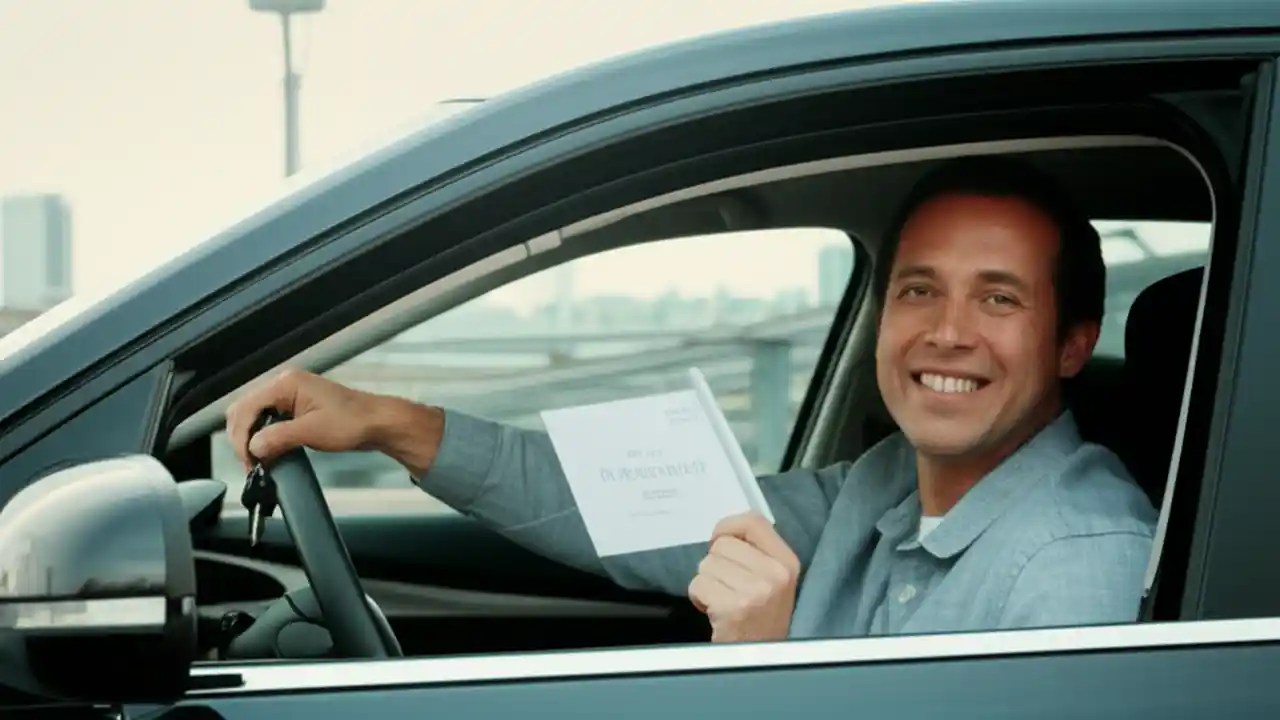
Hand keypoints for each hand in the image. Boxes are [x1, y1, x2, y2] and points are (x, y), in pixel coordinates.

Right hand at [224, 368, 442, 475]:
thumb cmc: (351, 423)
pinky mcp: (296, 407)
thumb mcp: (313, 431)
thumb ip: (279, 437)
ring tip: (257, 462)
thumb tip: (253, 447)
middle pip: (245, 409)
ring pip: (255, 415)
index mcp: (285, 383)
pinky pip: (269, 420)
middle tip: (251, 464)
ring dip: (251, 438)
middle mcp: (284, 384)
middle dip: (242, 437)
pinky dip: (263, 436)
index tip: (248, 460)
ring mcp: (289, 395)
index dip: (241, 436)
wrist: (377, 423)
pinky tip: (267, 453)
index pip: (247, 407)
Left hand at [687, 512, 800, 642]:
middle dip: (715, 563)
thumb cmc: (761, 618)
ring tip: (722, 600)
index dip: (728, 526)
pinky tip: (714, 611)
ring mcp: (755, 592)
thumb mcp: (773, 580)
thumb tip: (723, 530)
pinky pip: (698, 585)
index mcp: (787, 562)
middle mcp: (775, 575)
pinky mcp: (733, 608)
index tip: (718, 541)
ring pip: (707, 564)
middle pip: (723, 544)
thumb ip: (756, 551)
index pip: (753, 521)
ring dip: (707, 582)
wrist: (760, 660)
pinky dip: (699, 597)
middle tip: (726, 586)